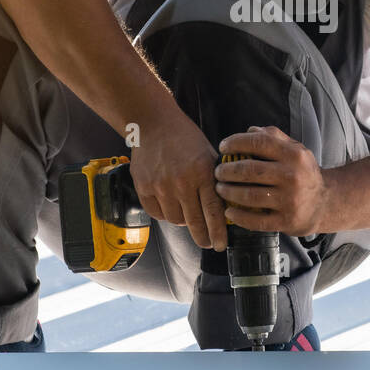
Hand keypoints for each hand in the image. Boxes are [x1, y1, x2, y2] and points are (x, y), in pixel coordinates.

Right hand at [128, 108, 226, 251]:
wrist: (153, 124)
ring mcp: (161, 186)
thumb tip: (225, 208)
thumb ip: (216, 180)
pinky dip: (165, 213)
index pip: (213, 211)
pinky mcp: (144, 187)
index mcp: (202, 172)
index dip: (217, 232)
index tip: (220, 245)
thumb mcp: (209, 154)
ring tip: (187, 211)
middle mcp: (182, 182)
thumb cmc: (185, 138)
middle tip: (207, 243)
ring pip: (175, 219)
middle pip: (194, 221)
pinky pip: (157, 213)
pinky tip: (170, 204)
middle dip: (202, 236)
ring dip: (183, 220)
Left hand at [214, 126, 328, 236]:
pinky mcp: (286, 220)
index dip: (236, 143)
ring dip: (229, 192)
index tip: (222, 147)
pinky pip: (256, 220)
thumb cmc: (304, 173)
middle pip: (250, 170)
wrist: (326, 203)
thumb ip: (274, 137)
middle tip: (218, 172)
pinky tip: (229, 211)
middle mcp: (293, 176)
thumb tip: (249, 130)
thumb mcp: (296, 150)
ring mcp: (290, 200)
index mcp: (294, 155)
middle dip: (227, 170)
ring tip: (220, 188)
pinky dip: (239, 216)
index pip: (259, 142)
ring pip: (250, 195)